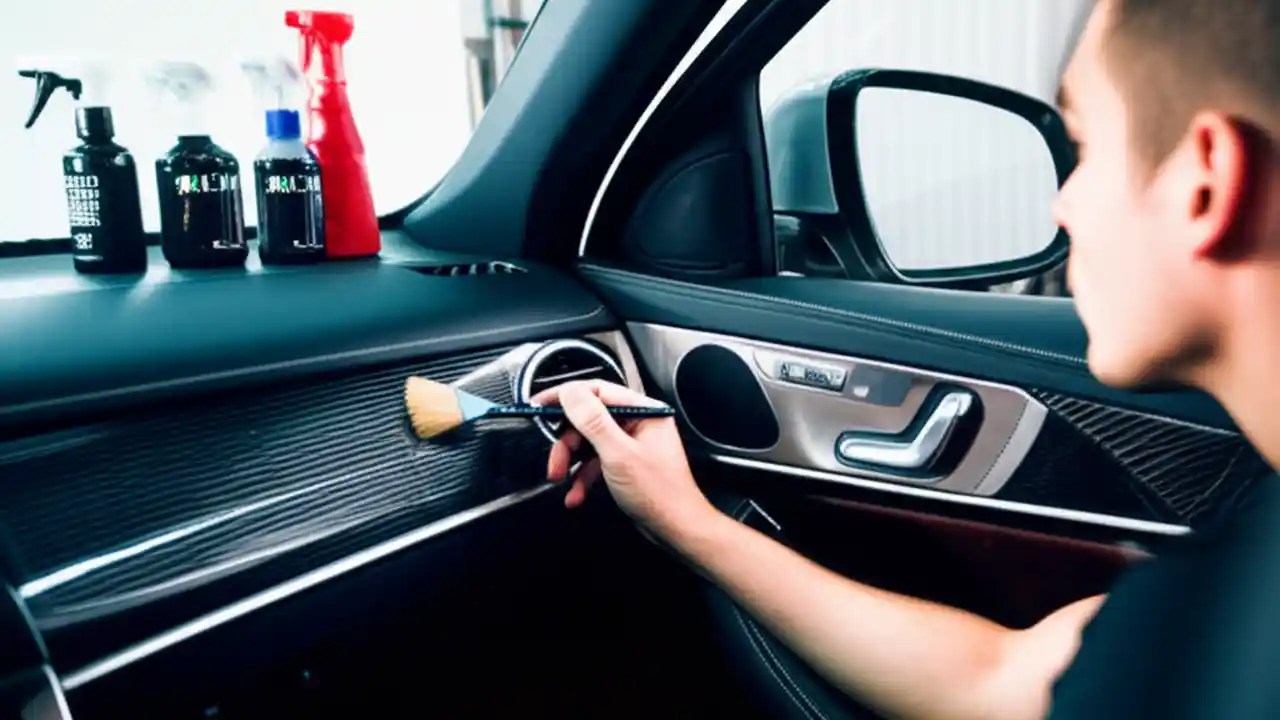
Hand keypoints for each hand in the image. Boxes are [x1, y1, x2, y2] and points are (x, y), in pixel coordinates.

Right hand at [532, 380, 715, 538]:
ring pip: (589, 443)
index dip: (566, 397)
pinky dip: (583, 477)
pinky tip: (576, 494)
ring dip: (571, 462)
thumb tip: (570, 393)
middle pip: (588, 419)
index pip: (597, 391)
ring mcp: (631, 444)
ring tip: (560, 479)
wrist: (677, 529)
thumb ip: (593, 421)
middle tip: (554, 460)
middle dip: (567, 442)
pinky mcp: (626, 463)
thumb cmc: (660, 494)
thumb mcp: (619, 454)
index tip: (541, 404)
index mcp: (643, 411)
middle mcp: (638, 423)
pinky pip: (596, 462)